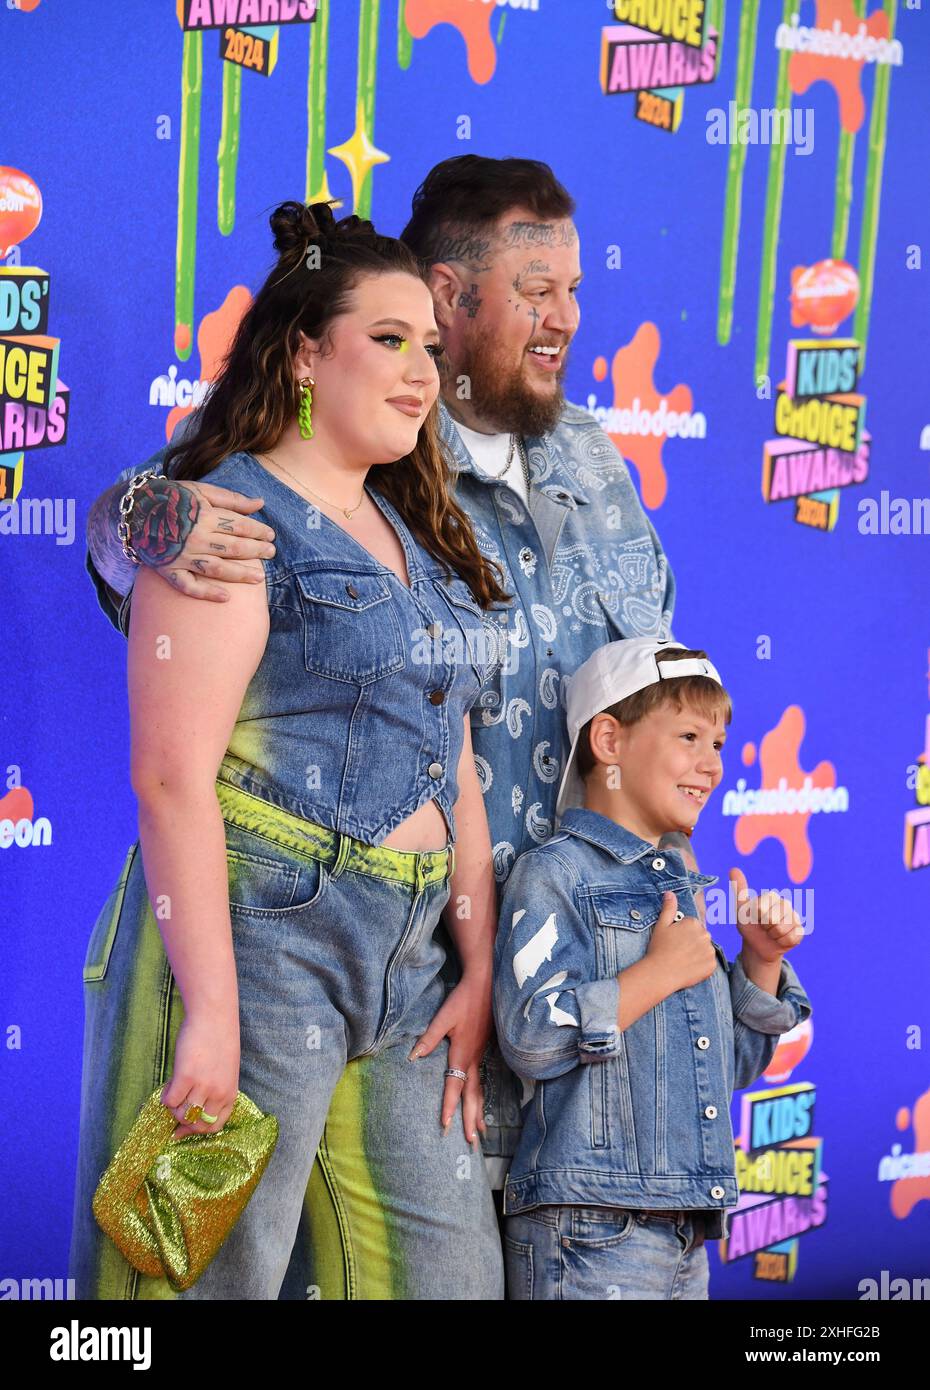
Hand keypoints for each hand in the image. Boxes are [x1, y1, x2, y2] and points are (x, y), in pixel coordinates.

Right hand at [129, 477, 275, 597]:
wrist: (132, 511)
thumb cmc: (170, 498)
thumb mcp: (200, 491)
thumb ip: (231, 498)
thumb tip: (260, 503)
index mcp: (204, 515)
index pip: (240, 525)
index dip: (258, 531)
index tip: (270, 535)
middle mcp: (195, 537)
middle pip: (233, 547)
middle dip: (256, 551)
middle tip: (271, 553)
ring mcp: (182, 556)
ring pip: (217, 568)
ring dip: (241, 574)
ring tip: (259, 577)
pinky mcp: (168, 570)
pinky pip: (189, 586)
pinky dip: (207, 593)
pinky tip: (226, 597)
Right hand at [161, 1010, 240, 1139]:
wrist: (214, 1016)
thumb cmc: (219, 1040)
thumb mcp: (225, 1071)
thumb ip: (215, 1090)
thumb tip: (195, 1110)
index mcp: (230, 1093)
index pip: (215, 1127)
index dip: (198, 1131)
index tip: (184, 1129)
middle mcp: (218, 1093)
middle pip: (197, 1124)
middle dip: (183, 1121)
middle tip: (175, 1107)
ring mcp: (203, 1086)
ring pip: (182, 1114)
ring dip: (174, 1108)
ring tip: (174, 1090)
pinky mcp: (186, 1076)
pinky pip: (170, 1100)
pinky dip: (165, 1097)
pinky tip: (170, 1082)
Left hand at [408, 971, 492, 1145]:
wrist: (485, 985)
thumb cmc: (463, 1000)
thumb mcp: (443, 1018)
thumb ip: (428, 1038)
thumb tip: (413, 1058)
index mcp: (462, 1053)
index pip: (454, 1086)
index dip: (448, 1106)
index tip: (444, 1126)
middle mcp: (472, 1059)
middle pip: (472, 1095)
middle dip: (471, 1119)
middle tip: (471, 1141)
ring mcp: (480, 1055)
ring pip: (480, 1090)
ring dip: (479, 1112)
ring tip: (481, 1131)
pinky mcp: (483, 1050)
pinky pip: (482, 1080)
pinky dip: (481, 1097)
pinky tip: (480, 1102)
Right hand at [645, 890, 716, 992]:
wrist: (660, 973)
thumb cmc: (659, 948)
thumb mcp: (661, 925)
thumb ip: (669, 908)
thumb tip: (670, 893)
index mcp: (694, 923)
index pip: (692, 925)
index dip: (682, 934)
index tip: (675, 941)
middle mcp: (705, 934)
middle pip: (701, 937)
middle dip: (692, 942)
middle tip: (678, 951)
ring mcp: (709, 950)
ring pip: (705, 950)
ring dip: (698, 954)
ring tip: (683, 960)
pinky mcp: (711, 965)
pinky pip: (709, 963)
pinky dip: (702, 966)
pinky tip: (689, 968)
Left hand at [729, 868, 804, 962]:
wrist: (757, 945)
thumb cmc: (749, 925)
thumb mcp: (741, 908)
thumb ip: (739, 889)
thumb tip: (733, 869)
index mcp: (772, 897)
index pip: (761, 908)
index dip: (756, 917)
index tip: (755, 917)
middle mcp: (786, 904)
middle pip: (772, 919)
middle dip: (764, 927)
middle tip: (763, 927)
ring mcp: (794, 918)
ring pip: (781, 929)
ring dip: (772, 935)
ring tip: (771, 933)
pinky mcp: (800, 931)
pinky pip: (790, 938)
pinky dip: (781, 942)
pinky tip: (779, 940)